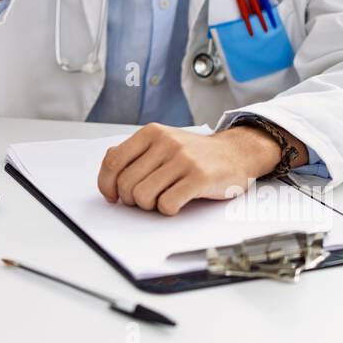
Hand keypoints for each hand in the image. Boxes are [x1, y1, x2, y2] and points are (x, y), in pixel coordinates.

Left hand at [96, 123, 291, 214]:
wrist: (235, 153)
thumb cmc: (194, 153)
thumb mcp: (162, 142)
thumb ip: (135, 152)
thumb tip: (108, 173)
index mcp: (152, 133)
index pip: (113, 161)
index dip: (107, 184)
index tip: (112, 196)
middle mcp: (166, 143)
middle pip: (126, 183)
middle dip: (131, 199)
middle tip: (145, 199)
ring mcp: (183, 160)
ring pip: (143, 196)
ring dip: (149, 206)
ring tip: (162, 199)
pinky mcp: (199, 178)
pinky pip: (167, 205)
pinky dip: (167, 210)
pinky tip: (177, 202)